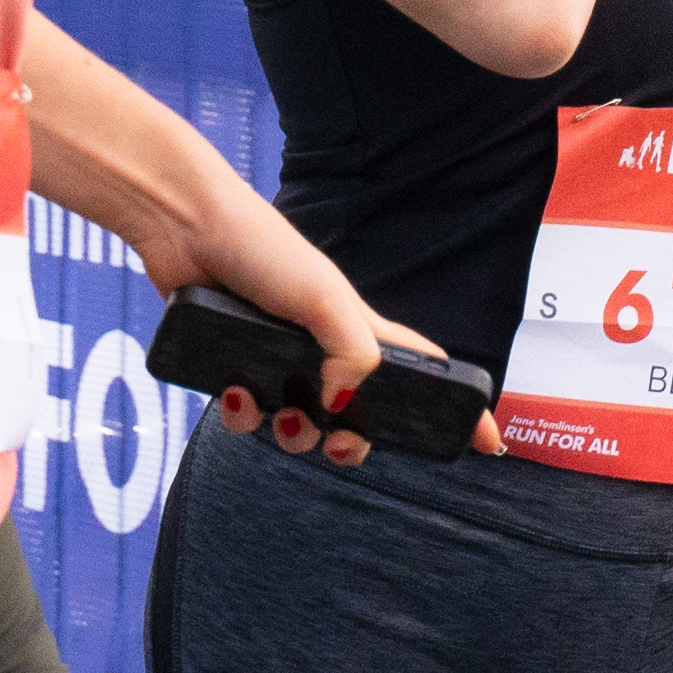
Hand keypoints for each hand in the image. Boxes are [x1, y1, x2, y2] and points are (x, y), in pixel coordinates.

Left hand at [134, 187, 481, 464]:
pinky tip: (233, 394)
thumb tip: (340, 410)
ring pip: (298, 426)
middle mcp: (324, 348)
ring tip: (277, 416)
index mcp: (360, 330)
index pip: (424, 372)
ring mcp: (279, 359)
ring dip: (291, 436)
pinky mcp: (235, 366)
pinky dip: (242, 416)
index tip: (487, 442)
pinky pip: (247, 415)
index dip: (459, 406)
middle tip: (339, 445)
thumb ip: (351, 355)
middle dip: (353, 445)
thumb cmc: (262, 248)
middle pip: (358, 418)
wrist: (185, 228)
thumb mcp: (324, 298)